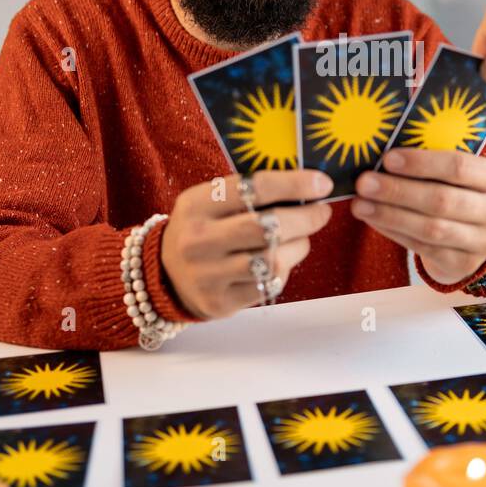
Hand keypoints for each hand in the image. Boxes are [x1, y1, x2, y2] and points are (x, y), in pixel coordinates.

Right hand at [161, 170, 333, 318]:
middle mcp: (198, 240)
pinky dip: (284, 270)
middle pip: (266, 227)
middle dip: (305, 218)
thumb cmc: (202, 229)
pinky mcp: (221, 302)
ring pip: (272, 259)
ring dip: (298, 246)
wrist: (164, 275)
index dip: (294, 184)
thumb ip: (249, 193)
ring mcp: (208, 275)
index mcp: (196, 205)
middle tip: (321, 212)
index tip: (321, 184)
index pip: (253, 188)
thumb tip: (306, 185)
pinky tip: (281, 260)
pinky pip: (268, 284)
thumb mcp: (210, 202)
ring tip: (300, 238)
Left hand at [352, 148, 485, 285]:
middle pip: (442, 200)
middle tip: (364, 182)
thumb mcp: (456, 174)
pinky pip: (423, 247)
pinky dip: (394, 232)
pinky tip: (373, 220)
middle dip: (398, 191)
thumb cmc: (457, 191)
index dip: (421, 163)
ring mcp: (484, 242)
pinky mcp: (464, 264)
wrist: (473, 236)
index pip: (458, 167)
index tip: (388, 159)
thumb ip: (430, 161)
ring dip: (390, 214)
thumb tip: (383, 152)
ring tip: (361, 204)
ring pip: (430, 228)